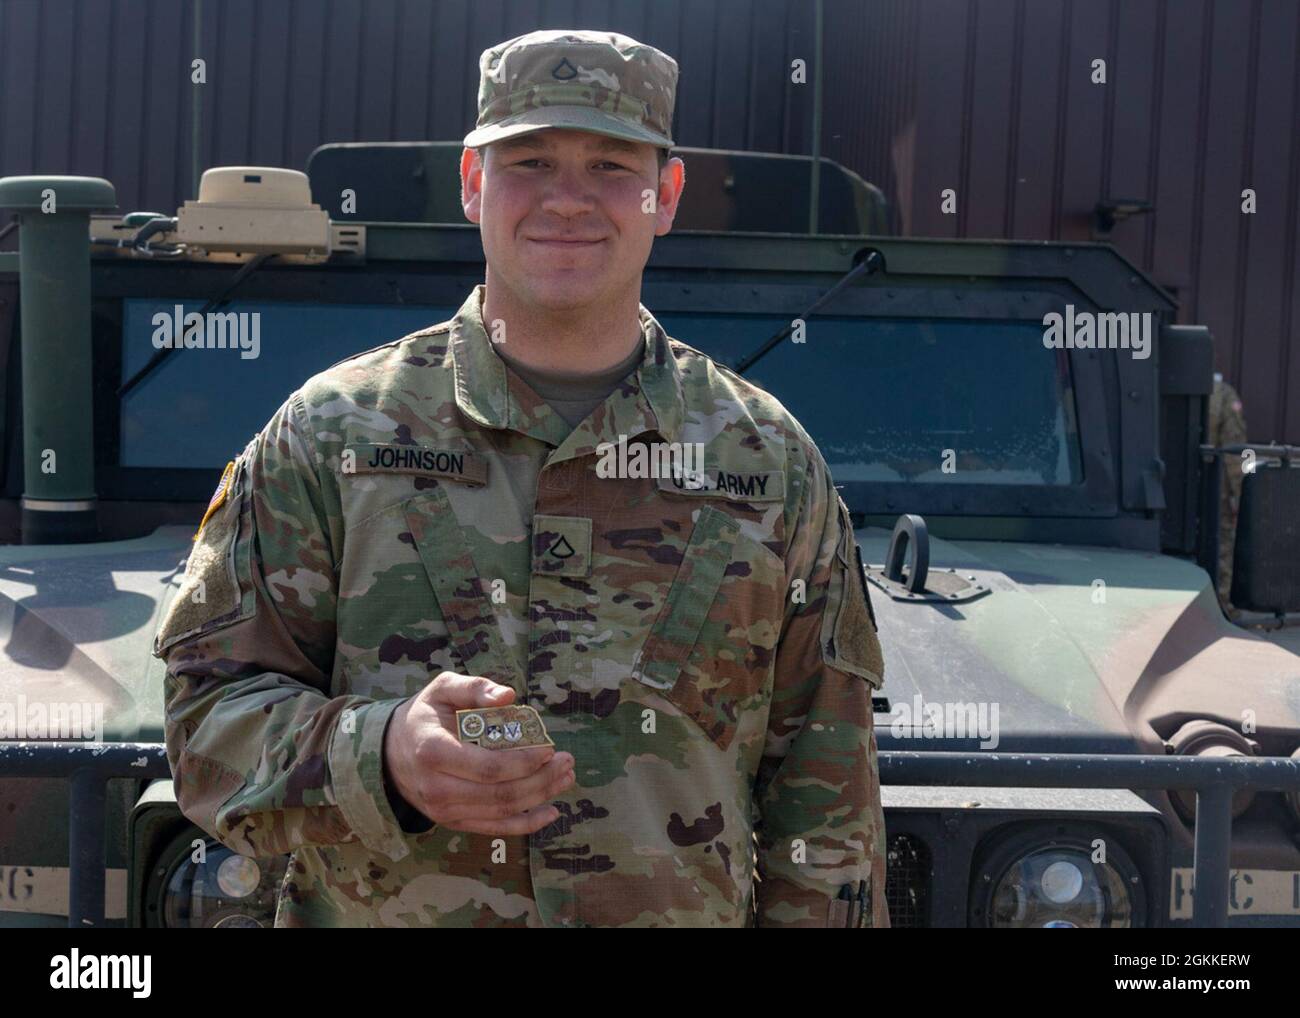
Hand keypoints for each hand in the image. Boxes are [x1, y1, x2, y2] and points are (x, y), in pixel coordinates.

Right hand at [382, 671, 573, 834]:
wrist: (391, 752)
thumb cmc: (426, 715)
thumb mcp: (443, 688)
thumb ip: (475, 688)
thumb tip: (508, 695)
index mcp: (433, 752)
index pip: (488, 767)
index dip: (523, 762)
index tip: (549, 748)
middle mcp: (436, 788)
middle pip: (500, 794)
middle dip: (540, 780)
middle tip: (567, 761)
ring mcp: (443, 811)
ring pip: (501, 812)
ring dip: (540, 797)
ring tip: (566, 778)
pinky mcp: (452, 822)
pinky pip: (493, 828)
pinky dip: (526, 823)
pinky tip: (551, 811)